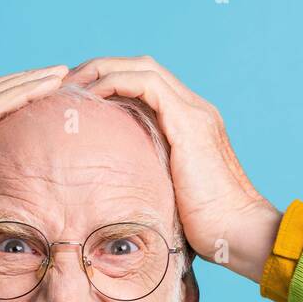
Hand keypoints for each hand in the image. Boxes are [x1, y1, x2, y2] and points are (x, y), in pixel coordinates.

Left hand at [65, 56, 282, 282]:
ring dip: (102, 70)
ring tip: (71, 86)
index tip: (77, 99)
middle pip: (141, 68)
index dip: (109, 83)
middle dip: (100, 70)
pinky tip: (91, 96)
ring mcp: (195, 112)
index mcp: (189, 125)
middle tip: (65, 86)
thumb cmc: (205, 230)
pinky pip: (147, 84)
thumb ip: (146, 180)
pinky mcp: (189, 122)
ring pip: (142, 67)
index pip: (145, 85)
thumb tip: (110, 195)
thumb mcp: (166, 197)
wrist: (237, 233)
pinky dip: (115, 82)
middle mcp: (195, 110)